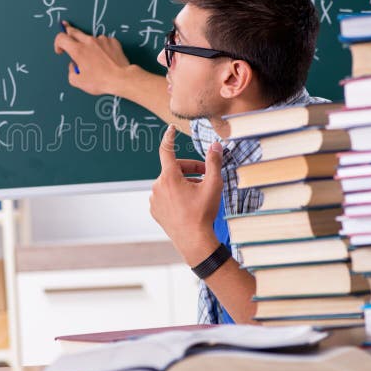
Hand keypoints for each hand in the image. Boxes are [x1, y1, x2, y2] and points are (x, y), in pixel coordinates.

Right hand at [53, 21, 130, 95]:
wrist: (121, 78)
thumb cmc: (99, 81)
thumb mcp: (78, 82)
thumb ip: (71, 71)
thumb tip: (74, 65)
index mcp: (78, 50)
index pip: (61, 38)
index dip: (57, 43)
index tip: (61, 51)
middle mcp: (89, 41)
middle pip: (73, 31)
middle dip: (68, 34)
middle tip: (68, 40)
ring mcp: (101, 39)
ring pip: (90, 38)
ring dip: (87, 45)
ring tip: (94, 59)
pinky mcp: (112, 41)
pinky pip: (103, 41)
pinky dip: (101, 47)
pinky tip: (105, 57)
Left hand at [149, 125, 223, 264]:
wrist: (194, 241)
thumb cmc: (203, 213)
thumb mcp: (213, 185)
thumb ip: (214, 162)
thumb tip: (215, 145)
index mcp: (169, 177)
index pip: (166, 150)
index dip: (169, 137)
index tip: (171, 129)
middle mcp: (157, 186)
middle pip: (174, 169)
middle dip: (191, 169)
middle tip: (207, 176)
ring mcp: (154, 199)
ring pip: (170, 183)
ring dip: (184, 183)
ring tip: (199, 194)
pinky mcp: (155, 210)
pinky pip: (165, 196)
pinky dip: (176, 195)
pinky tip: (188, 204)